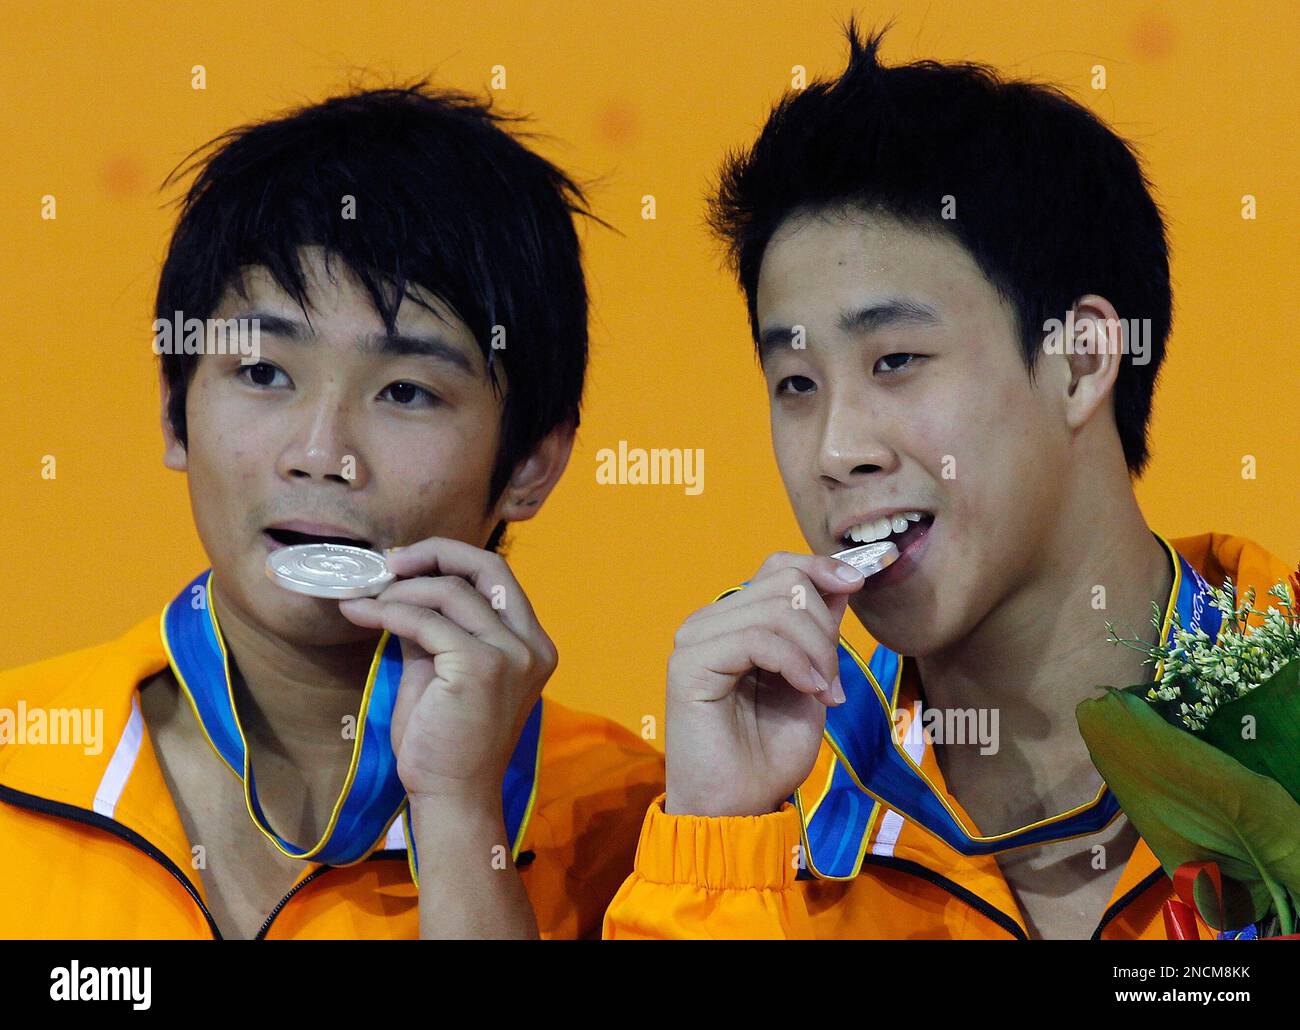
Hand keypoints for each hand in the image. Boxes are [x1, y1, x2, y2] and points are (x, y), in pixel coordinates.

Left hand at [337, 538, 556, 805]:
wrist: (451, 798)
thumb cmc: (445, 743)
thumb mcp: (441, 670)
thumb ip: (433, 628)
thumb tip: (402, 588)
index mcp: (532, 644)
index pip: (496, 577)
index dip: (450, 560)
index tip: (406, 564)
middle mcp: (531, 644)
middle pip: (487, 566)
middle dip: (434, 553)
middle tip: (389, 564)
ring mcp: (513, 654)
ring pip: (450, 591)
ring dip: (400, 590)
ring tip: (365, 600)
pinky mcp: (482, 666)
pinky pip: (426, 621)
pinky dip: (388, 612)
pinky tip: (361, 614)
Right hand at [664, 552, 863, 817]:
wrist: (739, 807)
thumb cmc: (770, 753)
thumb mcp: (811, 681)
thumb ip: (819, 633)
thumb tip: (843, 582)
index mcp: (735, 621)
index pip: (778, 567)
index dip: (820, 567)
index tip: (859, 583)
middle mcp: (710, 622)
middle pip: (783, 582)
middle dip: (825, 627)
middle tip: (833, 681)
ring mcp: (695, 639)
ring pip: (775, 608)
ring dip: (816, 651)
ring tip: (823, 693)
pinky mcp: (690, 663)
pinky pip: (756, 638)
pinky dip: (795, 662)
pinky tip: (809, 692)